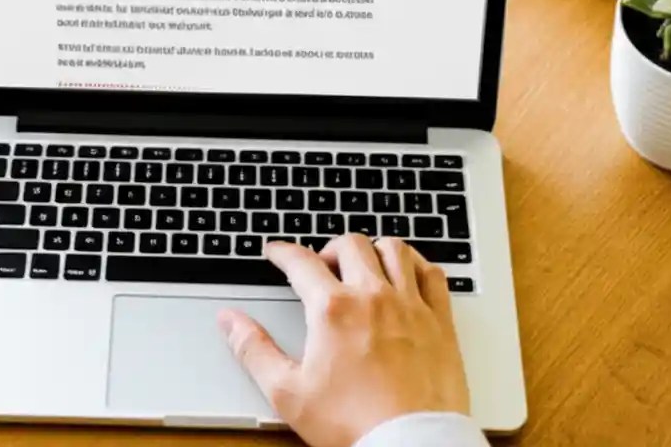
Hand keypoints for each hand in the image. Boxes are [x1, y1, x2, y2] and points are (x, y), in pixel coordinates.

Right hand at [218, 235, 469, 446]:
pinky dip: (418, 264)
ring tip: (364, 264)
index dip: (283, 252)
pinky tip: (409, 273)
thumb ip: (254, 350)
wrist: (410, 445)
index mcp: (333, 311)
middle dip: (329, 248)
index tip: (277, 252)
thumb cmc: (353, 424)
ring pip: (394, 250)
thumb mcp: (287, 392)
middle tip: (321, 265)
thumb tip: (230, 321)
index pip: (301, 262)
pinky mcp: (440, 322)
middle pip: (350, 245)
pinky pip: (433, 273)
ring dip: (374, 249)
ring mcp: (411, 306)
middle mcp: (373, 297)